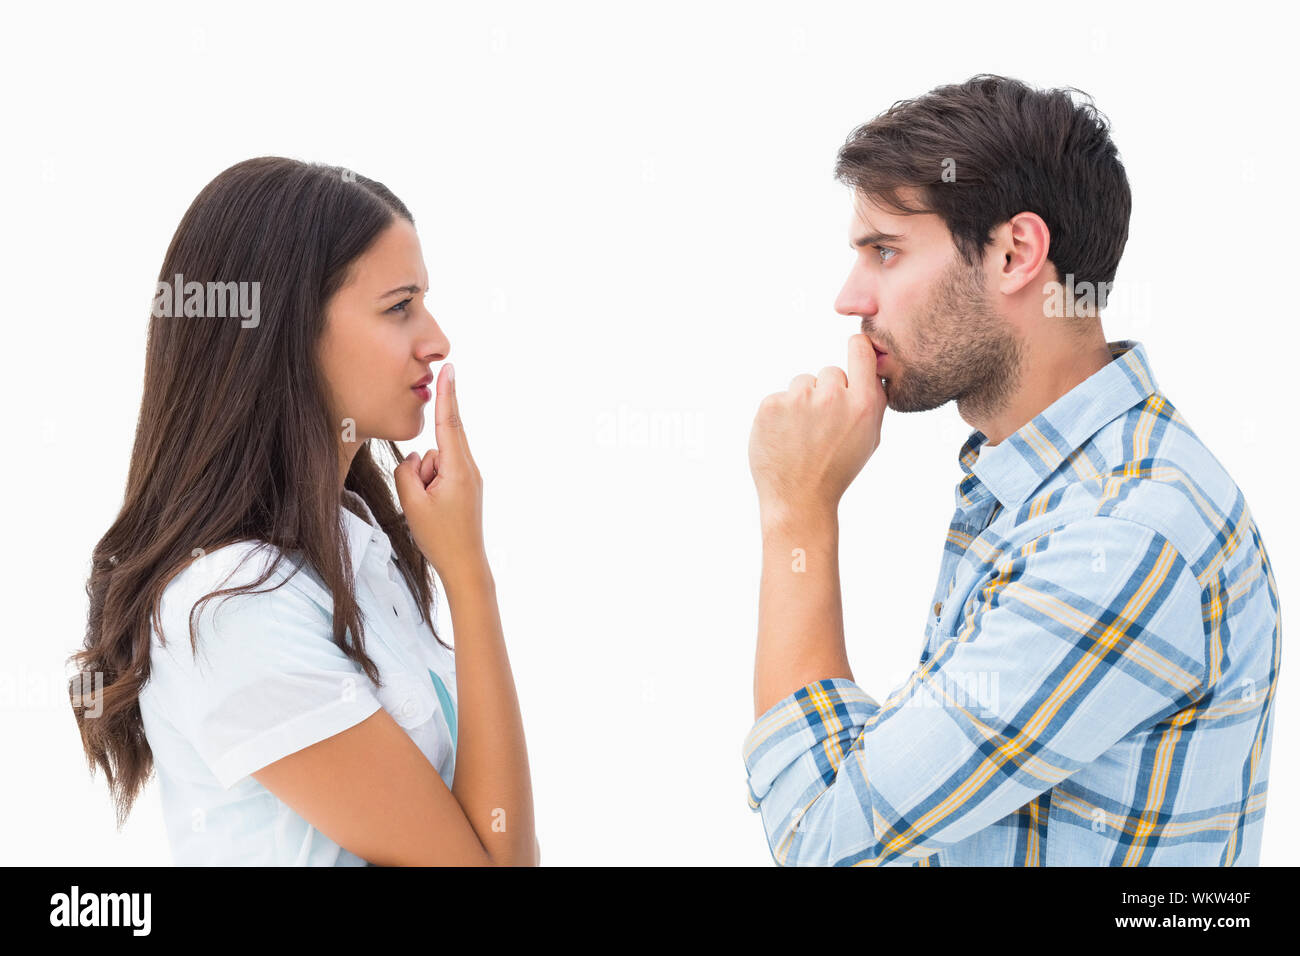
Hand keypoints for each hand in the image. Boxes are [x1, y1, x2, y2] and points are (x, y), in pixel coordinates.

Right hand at [393, 363, 487, 586]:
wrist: (464, 565)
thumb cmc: (439, 537)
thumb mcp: (411, 503)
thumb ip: (407, 471)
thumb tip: (416, 457)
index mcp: (458, 468)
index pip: (450, 422)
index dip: (447, 394)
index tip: (449, 368)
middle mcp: (469, 468)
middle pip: (438, 446)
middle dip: (424, 468)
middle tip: (424, 498)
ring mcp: (470, 478)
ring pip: (435, 462)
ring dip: (425, 481)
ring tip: (429, 511)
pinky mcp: (466, 487)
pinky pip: (441, 475)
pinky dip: (430, 487)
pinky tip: (434, 511)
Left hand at [747, 333, 885, 522]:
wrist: (799, 500)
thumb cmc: (837, 470)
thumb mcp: (869, 439)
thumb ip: (873, 401)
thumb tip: (873, 364)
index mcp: (863, 404)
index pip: (861, 351)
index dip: (857, 349)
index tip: (853, 351)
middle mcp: (832, 397)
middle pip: (829, 372)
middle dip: (827, 392)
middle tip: (822, 427)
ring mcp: (799, 399)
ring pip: (803, 383)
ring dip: (802, 402)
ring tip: (803, 435)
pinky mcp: (771, 405)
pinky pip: (779, 397)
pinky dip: (780, 414)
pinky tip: (785, 438)